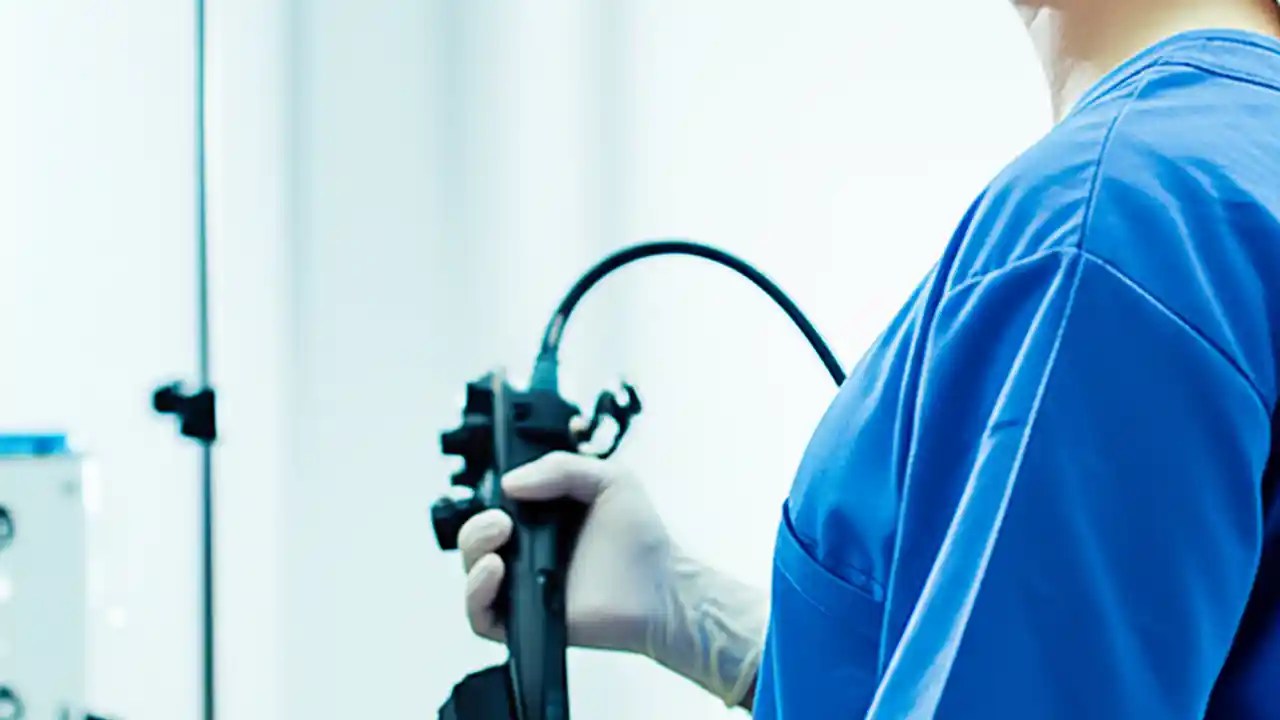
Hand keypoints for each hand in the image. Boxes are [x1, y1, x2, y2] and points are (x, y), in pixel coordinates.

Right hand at [458, 451, 671, 654]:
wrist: (663, 587)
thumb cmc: (641, 538)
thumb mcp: (608, 479)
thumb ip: (561, 468)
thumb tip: (511, 482)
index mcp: (541, 520)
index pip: (494, 508)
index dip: (489, 501)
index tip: (504, 494)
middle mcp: (527, 554)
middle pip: (474, 542)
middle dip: (476, 530)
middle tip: (501, 523)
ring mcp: (524, 588)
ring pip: (471, 576)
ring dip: (473, 557)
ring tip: (497, 550)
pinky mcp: (526, 621)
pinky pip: (481, 616)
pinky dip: (476, 595)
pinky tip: (496, 573)